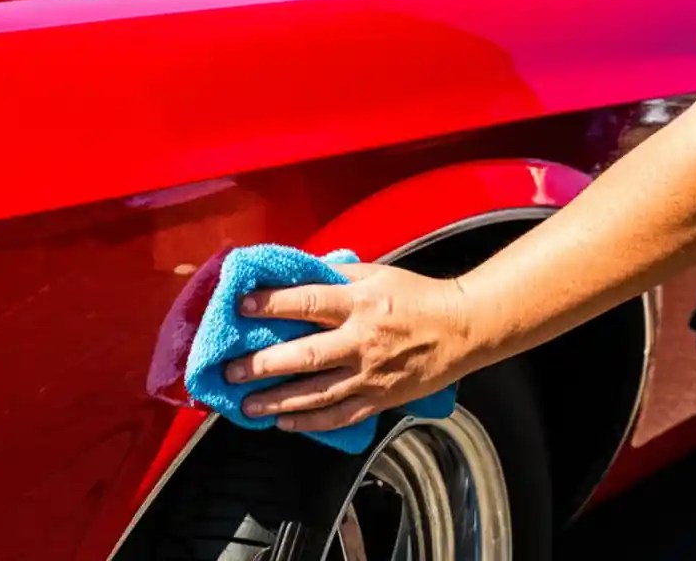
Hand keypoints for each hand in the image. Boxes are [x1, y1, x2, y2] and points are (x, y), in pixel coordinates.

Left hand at [225, 263, 484, 432]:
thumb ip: (332, 275)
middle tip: (231, 370)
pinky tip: (283, 422)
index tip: (241, 306)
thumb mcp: (375, 273)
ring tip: (247, 405)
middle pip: (306, 355)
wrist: (464, 328)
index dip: (272, 304)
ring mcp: (372, 375)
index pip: (308, 302)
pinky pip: (341, 416)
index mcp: (359, 303)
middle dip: (264, 364)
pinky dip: (310, 422)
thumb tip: (291, 274)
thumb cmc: (416, 295)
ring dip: (278, 401)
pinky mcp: (381, 399)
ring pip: (318, 394)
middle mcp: (362, 341)